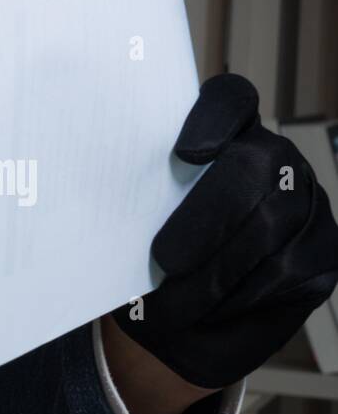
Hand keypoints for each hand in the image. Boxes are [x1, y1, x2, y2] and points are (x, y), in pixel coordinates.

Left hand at [111, 73, 337, 389]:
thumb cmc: (147, 249)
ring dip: (214, 270)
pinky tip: (207, 310)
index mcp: (227, 133)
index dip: (213, 119)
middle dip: (205, 217)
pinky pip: (284, 271)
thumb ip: (134, 185)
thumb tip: (98, 168)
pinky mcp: (320, 255)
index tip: (184, 154)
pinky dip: (238, 295)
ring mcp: (307, 204)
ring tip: (171, 301)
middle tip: (163, 257)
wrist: (178, 314)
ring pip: (269, 226)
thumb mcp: (133, 214)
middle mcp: (276, 159)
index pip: (230, 99)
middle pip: (253, 166)